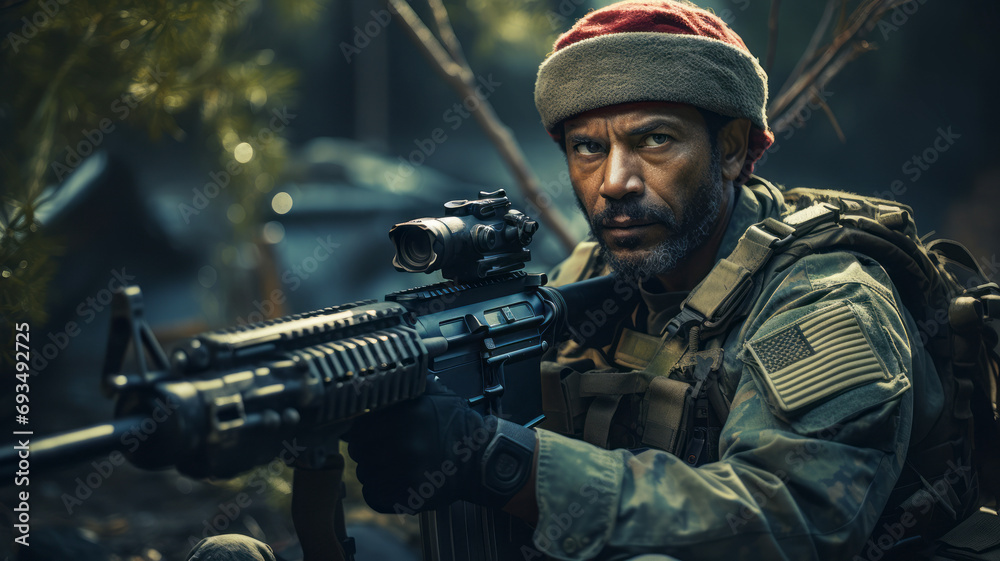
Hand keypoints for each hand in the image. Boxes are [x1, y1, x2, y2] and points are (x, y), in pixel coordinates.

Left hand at [346, 376, 496, 513]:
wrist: (480, 459)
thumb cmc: (455, 425)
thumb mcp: (437, 393)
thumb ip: (408, 382)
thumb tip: (375, 374)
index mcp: (408, 414)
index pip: (359, 424)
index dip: (362, 429)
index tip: (371, 431)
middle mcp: (405, 442)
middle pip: (358, 450)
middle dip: (366, 449)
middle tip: (383, 449)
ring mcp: (407, 471)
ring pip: (365, 474)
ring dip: (373, 470)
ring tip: (393, 465)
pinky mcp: (409, 494)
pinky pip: (375, 495)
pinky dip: (380, 490)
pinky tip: (395, 481)